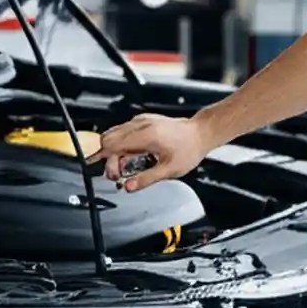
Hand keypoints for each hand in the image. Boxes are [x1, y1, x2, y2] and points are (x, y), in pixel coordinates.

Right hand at [87, 113, 212, 191]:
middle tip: (119, 174)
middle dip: (109, 158)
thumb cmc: (189, 149)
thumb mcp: (169, 170)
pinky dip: (122, 145)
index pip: (111, 144)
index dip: (106, 161)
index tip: (111, 174)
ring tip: (127, 167)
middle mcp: (140, 124)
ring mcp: (141, 120)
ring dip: (115, 152)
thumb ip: (145, 179)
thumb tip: (128, 187)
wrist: (200, 133)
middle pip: (108, 138)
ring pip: (114, 134)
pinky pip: (124, 131)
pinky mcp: (144, 121)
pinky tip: (133, 156)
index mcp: (145, 136)